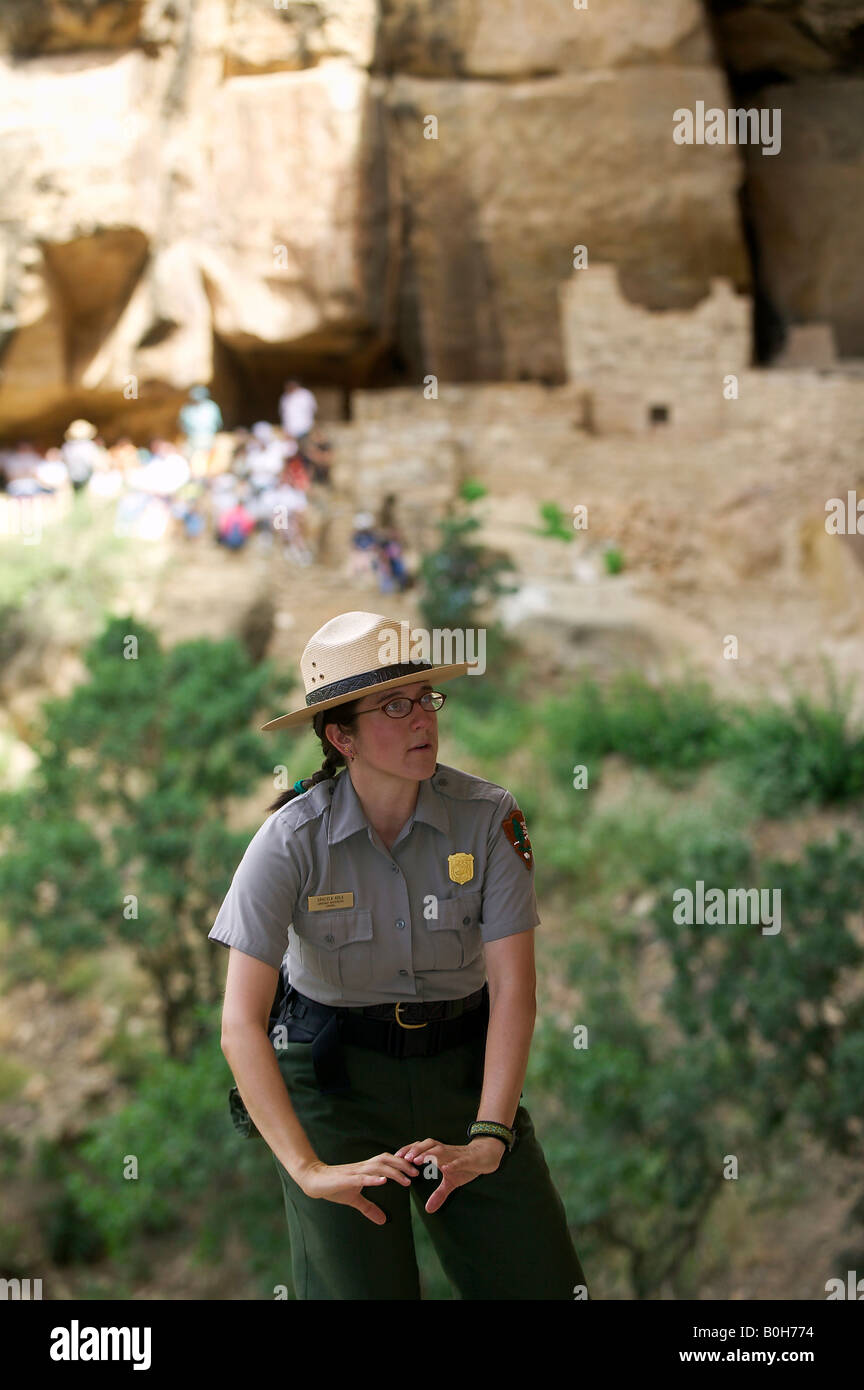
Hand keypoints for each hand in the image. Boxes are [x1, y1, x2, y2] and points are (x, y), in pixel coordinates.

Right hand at [295, 1152, 419, 1223]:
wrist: (315, 1180)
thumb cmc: (335, 1187)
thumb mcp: (354, 1199)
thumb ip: (369, 1208)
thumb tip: (383, 1221)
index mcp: (366, 1169)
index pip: (387, 1161)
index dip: (401, 1163)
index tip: (415, 1169)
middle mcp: (363, 1167)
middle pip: (386, 1160)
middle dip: (403, 1165)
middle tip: (417, 1173)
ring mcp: (355, 1172)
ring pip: (378, 1167)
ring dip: (393, 1172)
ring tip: (406, 1180)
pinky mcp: (347, 1179)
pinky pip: (362, 1177)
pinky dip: (373, 1178)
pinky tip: (383, 1181)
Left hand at [394, 1136, 503, 1213]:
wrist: (486, 1156)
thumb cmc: (466, 1166)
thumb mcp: (451, 1182)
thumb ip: (439, 1194)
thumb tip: (428, 1210)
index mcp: (439, 1154)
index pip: (421, 1148)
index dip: (409, 1151)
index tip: (396, 1157)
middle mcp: (445, 1151)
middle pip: (428, 1145)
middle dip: (415, 1150)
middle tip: (404, 1158)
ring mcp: (456, 1155)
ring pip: (440, 1150)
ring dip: (429, 1154)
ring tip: (418, 1160)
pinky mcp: (467, 1160)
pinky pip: (458, 1161)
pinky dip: (451, 1163)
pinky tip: (445, 1168)